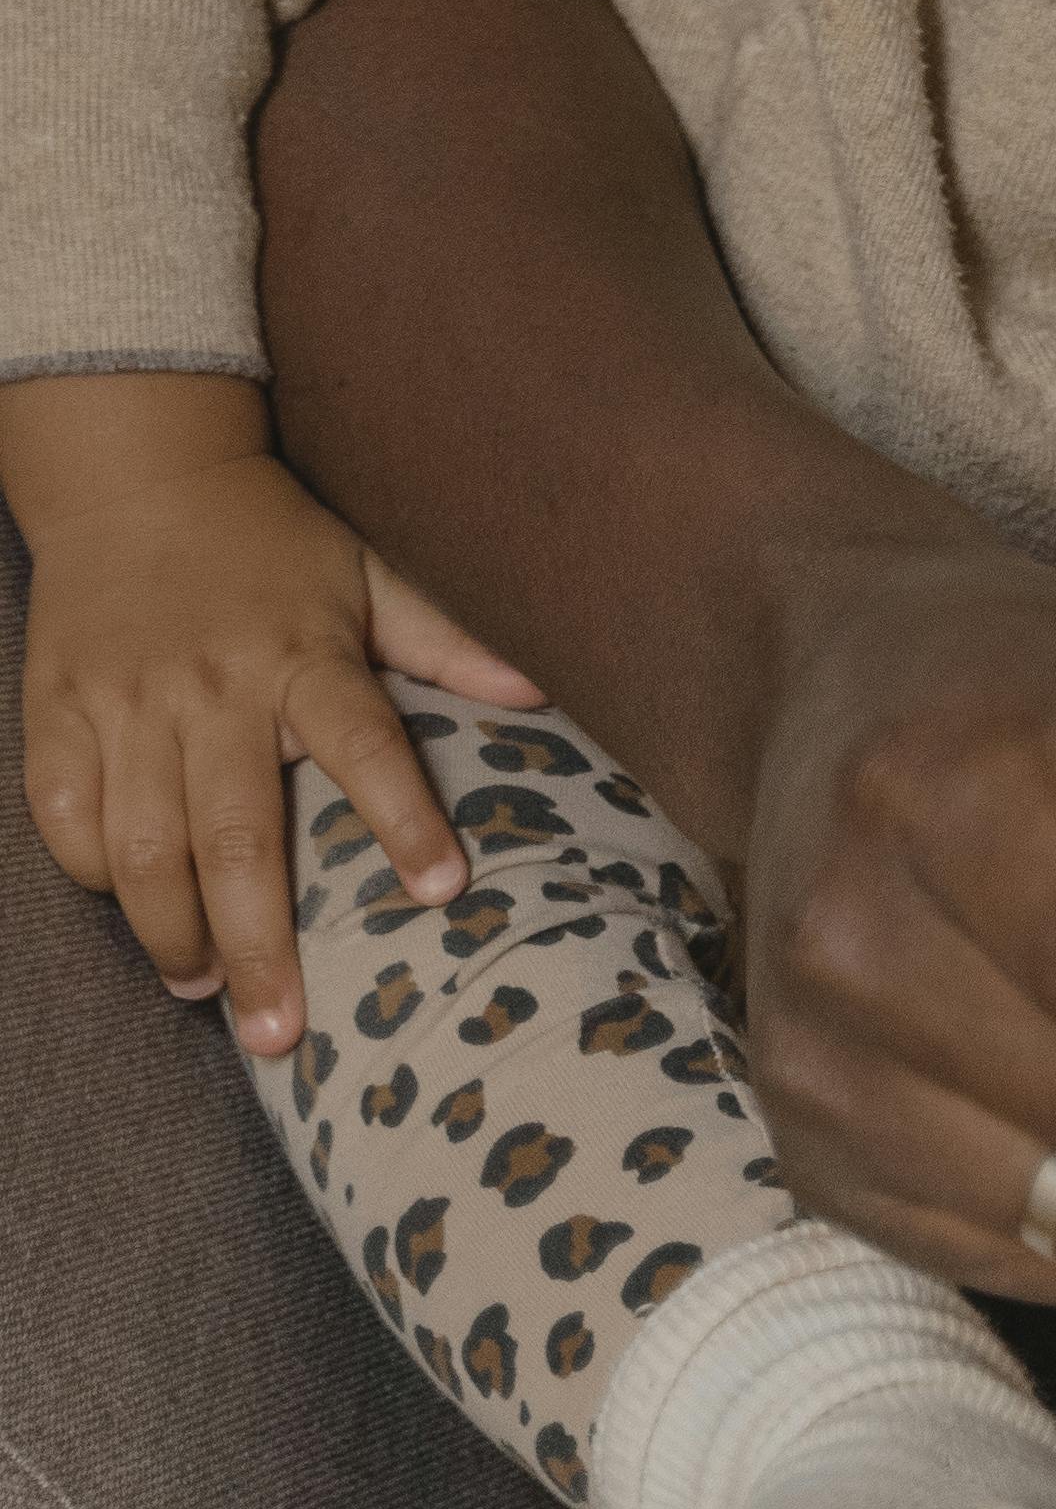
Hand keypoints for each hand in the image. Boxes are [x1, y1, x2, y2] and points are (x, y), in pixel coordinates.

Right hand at [5, 374, 539, 1055]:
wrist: (139, 474)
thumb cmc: (272, 542)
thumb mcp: (367, 573)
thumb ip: (445, 640)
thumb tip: (543, 691)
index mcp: (303, 652)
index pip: (366, 743)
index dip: (404, 819)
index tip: (443, 892)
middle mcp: (214, 686)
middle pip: (235, 835)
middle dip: (257, 946)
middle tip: (281, 1034)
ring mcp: (128, 703)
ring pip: (141, 847)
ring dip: (171, 934)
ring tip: (206, 991)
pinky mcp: (58, 713)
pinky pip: (66, 818)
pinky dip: (93, 874)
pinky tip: (132, 910)